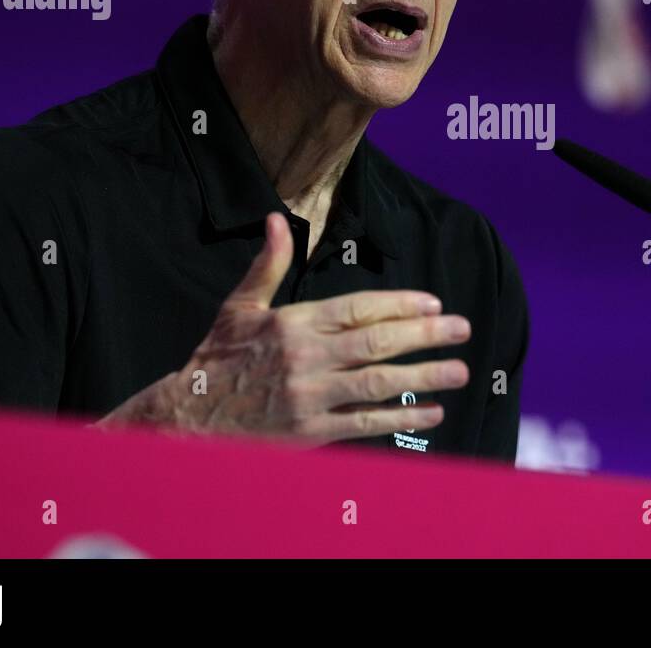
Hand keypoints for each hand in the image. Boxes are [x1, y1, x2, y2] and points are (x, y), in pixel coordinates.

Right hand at [95, 211, 469, 441]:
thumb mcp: (239, 306)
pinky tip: (431, 411)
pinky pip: (364, 423)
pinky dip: (400, 417)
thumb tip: (276, 220)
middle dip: (425, 336)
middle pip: (376, 343)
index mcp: (294, 323)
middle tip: (462, 330)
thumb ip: (268, 265)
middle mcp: (306, 357)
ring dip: (423, 377)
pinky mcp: (310, 431)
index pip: (358, 308)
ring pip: (377, 383)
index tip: (434, 304)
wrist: (188, 417)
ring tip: (459, 372)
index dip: (400, 305)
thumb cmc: (218, 358)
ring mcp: (310, 396)